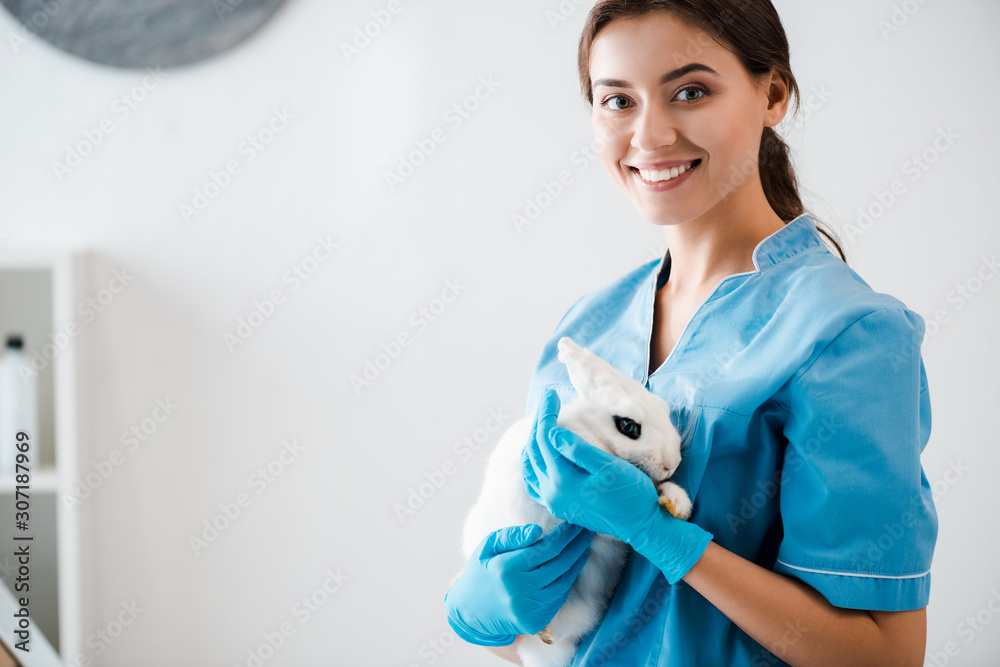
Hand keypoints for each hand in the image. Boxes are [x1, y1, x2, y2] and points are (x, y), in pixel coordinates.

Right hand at [444, 521, 593, 645]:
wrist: (470, 612)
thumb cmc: (480, 573)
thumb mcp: (487, 548)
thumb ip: (511, 537)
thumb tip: (538, 531)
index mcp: (507, 569)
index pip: (546, 549)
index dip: (565, 535)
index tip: (575, 523)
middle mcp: (519, 590)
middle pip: (559, 564)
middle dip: (577, 545)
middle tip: (587, 531)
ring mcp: (528, 608)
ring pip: (563, 582)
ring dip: (577, 563)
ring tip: (583, 546)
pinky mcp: (535, 621)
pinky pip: (558, 598)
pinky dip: (567, 581)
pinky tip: (571, 567)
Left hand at [521, 387, 712, 583]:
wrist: (642, 526)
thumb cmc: (632, 494)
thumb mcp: (609, 467)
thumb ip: (578, 450)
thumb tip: (552, 432)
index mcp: (563, 481)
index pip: (544, 439)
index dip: (546, 413)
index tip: (552, 394)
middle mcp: (552, 494)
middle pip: (533, 451)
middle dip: (538, 423)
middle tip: (548, 402)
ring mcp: (555, 503)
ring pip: (530, 467)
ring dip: (533, 442)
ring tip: (544, 423)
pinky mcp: (560, 507)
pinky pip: (535, 483)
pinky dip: (534, 464)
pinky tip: (542, 454)